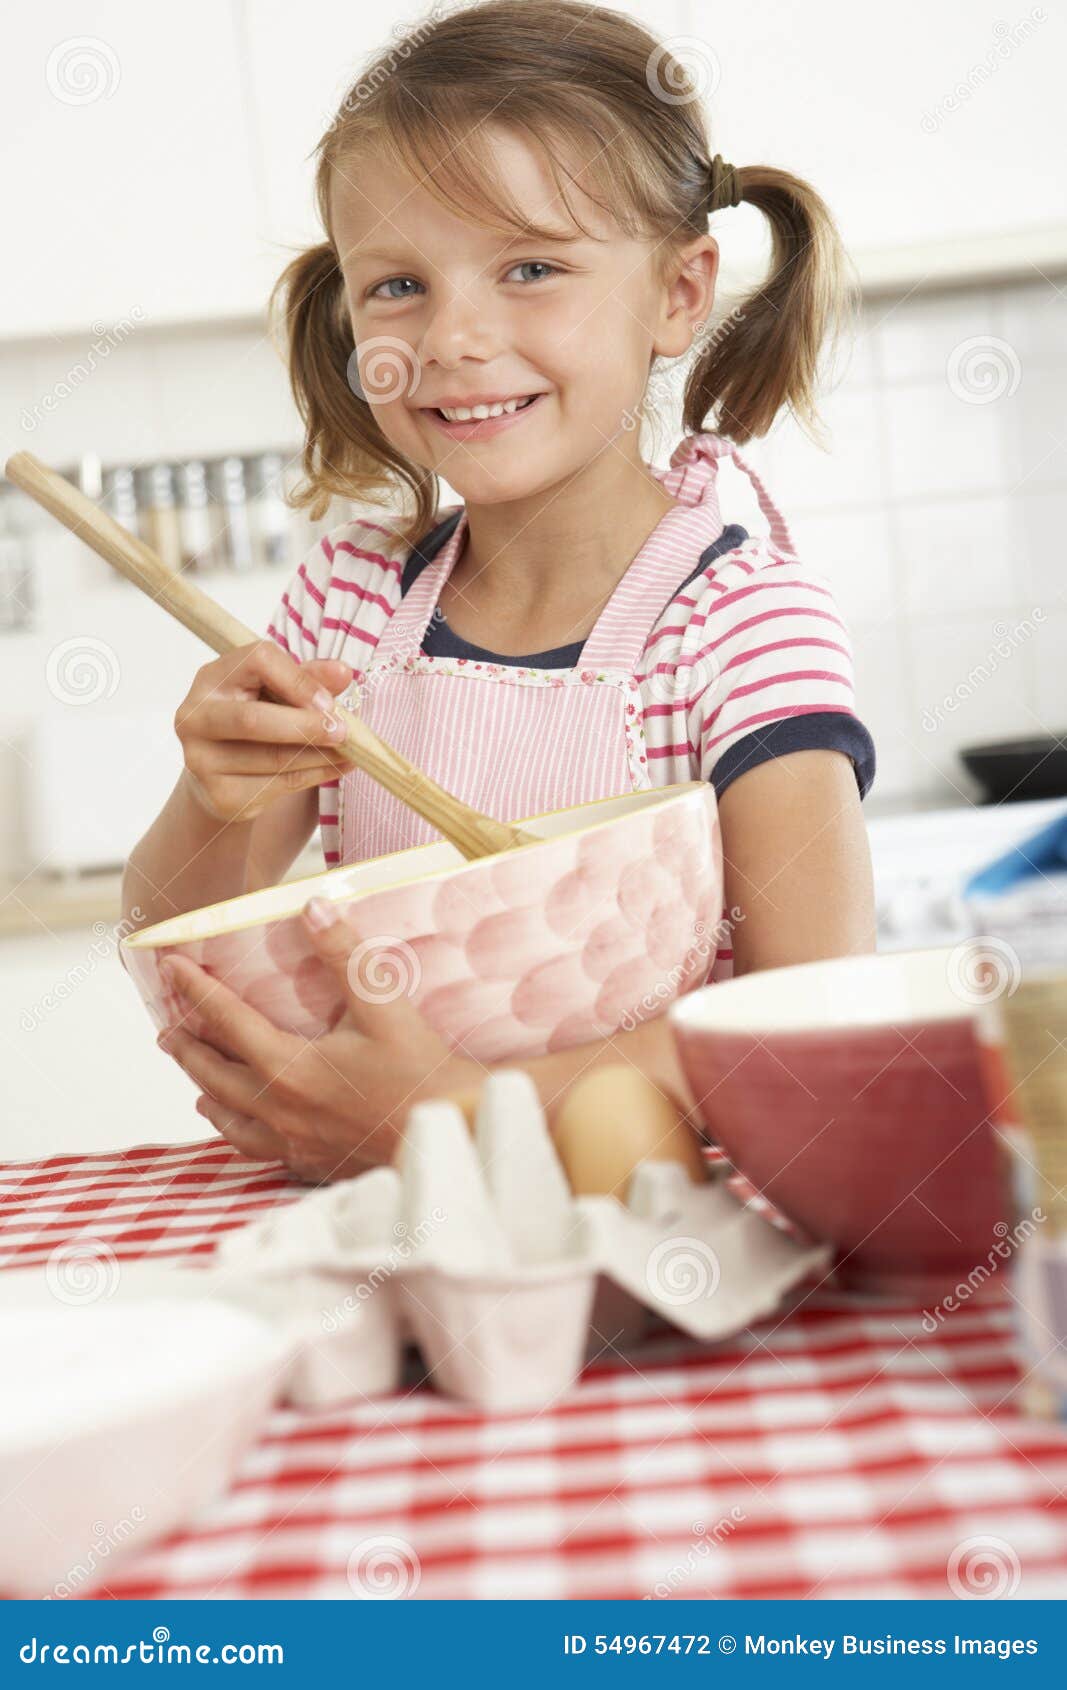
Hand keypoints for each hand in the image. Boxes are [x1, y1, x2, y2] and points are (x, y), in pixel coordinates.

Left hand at [154, 897, 482, 1182]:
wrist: (453, 1136)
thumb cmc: (423, 1072)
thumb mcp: (385, 1006)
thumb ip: (344, 954)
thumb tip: (313, 907)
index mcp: (288, 1068)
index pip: (225, 1021)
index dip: (195, 990)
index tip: (169, 967)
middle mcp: (280, 1110)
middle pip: (214, 1077)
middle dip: (188, 1050)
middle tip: (168, 1031)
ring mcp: (295, 1143)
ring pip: (232, 1122)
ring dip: (209, 1096)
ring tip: (198, 1088)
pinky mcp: (314, 1165)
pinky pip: (261, 1151)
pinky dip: (243, 1134)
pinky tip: (255, 1129)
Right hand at [175, 639, 355, 825]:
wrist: (219, 774)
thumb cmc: (254, 717)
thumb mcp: (277, 691)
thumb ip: (307, 678)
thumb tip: (342, 673)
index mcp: (211, 678)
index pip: (257, 661)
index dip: (299, 680)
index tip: (329, 702)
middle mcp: (195, 717)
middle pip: (254, 720)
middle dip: (307, 726)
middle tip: (344, 732)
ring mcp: (201, 759)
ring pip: (272, 758)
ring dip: (320, 755)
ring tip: (352, 751)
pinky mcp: (219, 795)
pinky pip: (278, 785)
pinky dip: (316, 776)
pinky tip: (337, 767)